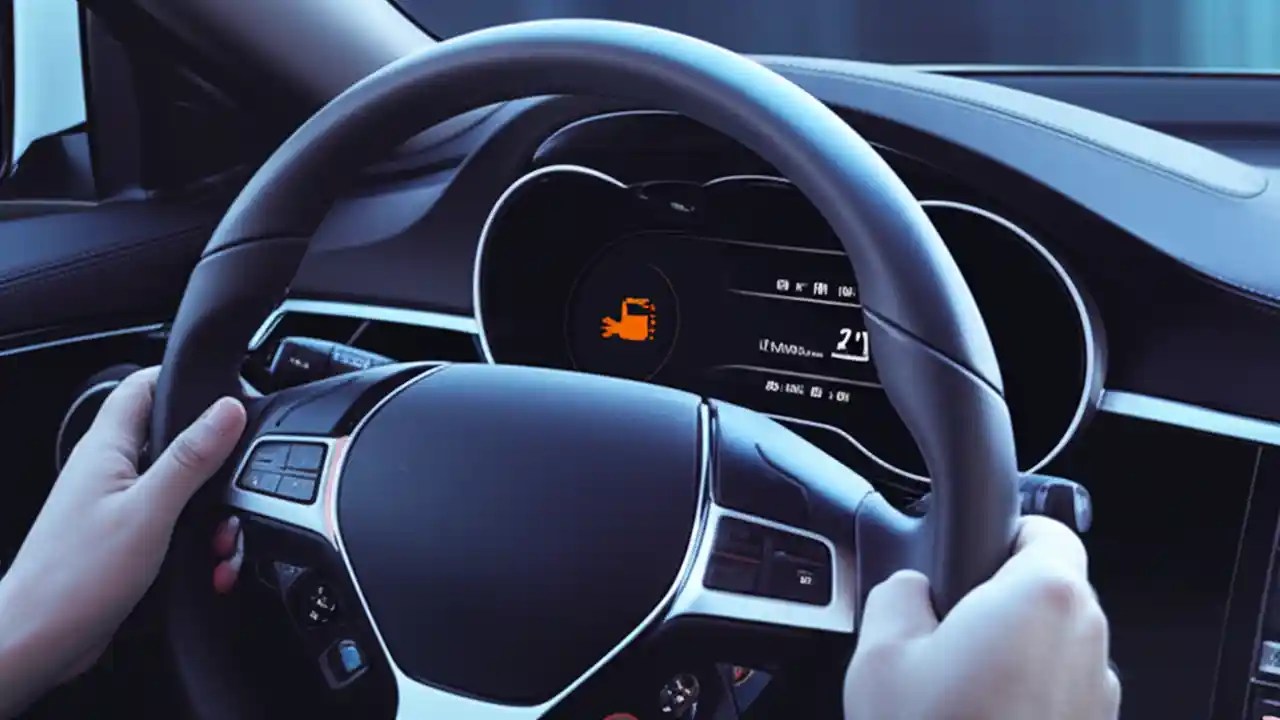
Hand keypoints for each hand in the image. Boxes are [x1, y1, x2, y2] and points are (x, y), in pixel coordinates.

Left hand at [0, 368, 245, 716]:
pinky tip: (206, 565)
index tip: (228, 394)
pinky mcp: (125, 538)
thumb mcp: (150, 510)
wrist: (40, 639)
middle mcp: (109, 470)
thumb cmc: (77, 576)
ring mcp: (116, 504)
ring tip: (219, 543)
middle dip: (215, 465)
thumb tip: (227, 409)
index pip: (144, 386)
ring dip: (211, 513)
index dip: (185, 381)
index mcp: (107, 448)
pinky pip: (174, 524)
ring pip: (182, 488)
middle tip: (233, 488)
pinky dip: (196, 541)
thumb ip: (191, 457)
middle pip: (174, 440)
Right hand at [845, 516, 1119, 719]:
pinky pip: (1058, 699)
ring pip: (1055, 650)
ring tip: (951, 691)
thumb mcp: (879, 653)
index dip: (1002, 534)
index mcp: (1043, 598)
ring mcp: (1098, 698)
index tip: (968, 552)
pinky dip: (1024, 701)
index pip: (1045, 528)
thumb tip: (909, 590)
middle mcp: (1088, 643)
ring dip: (1013, 655)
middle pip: (1050, 591)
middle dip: (998, 602)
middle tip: (941, 631)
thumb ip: (897, 593)